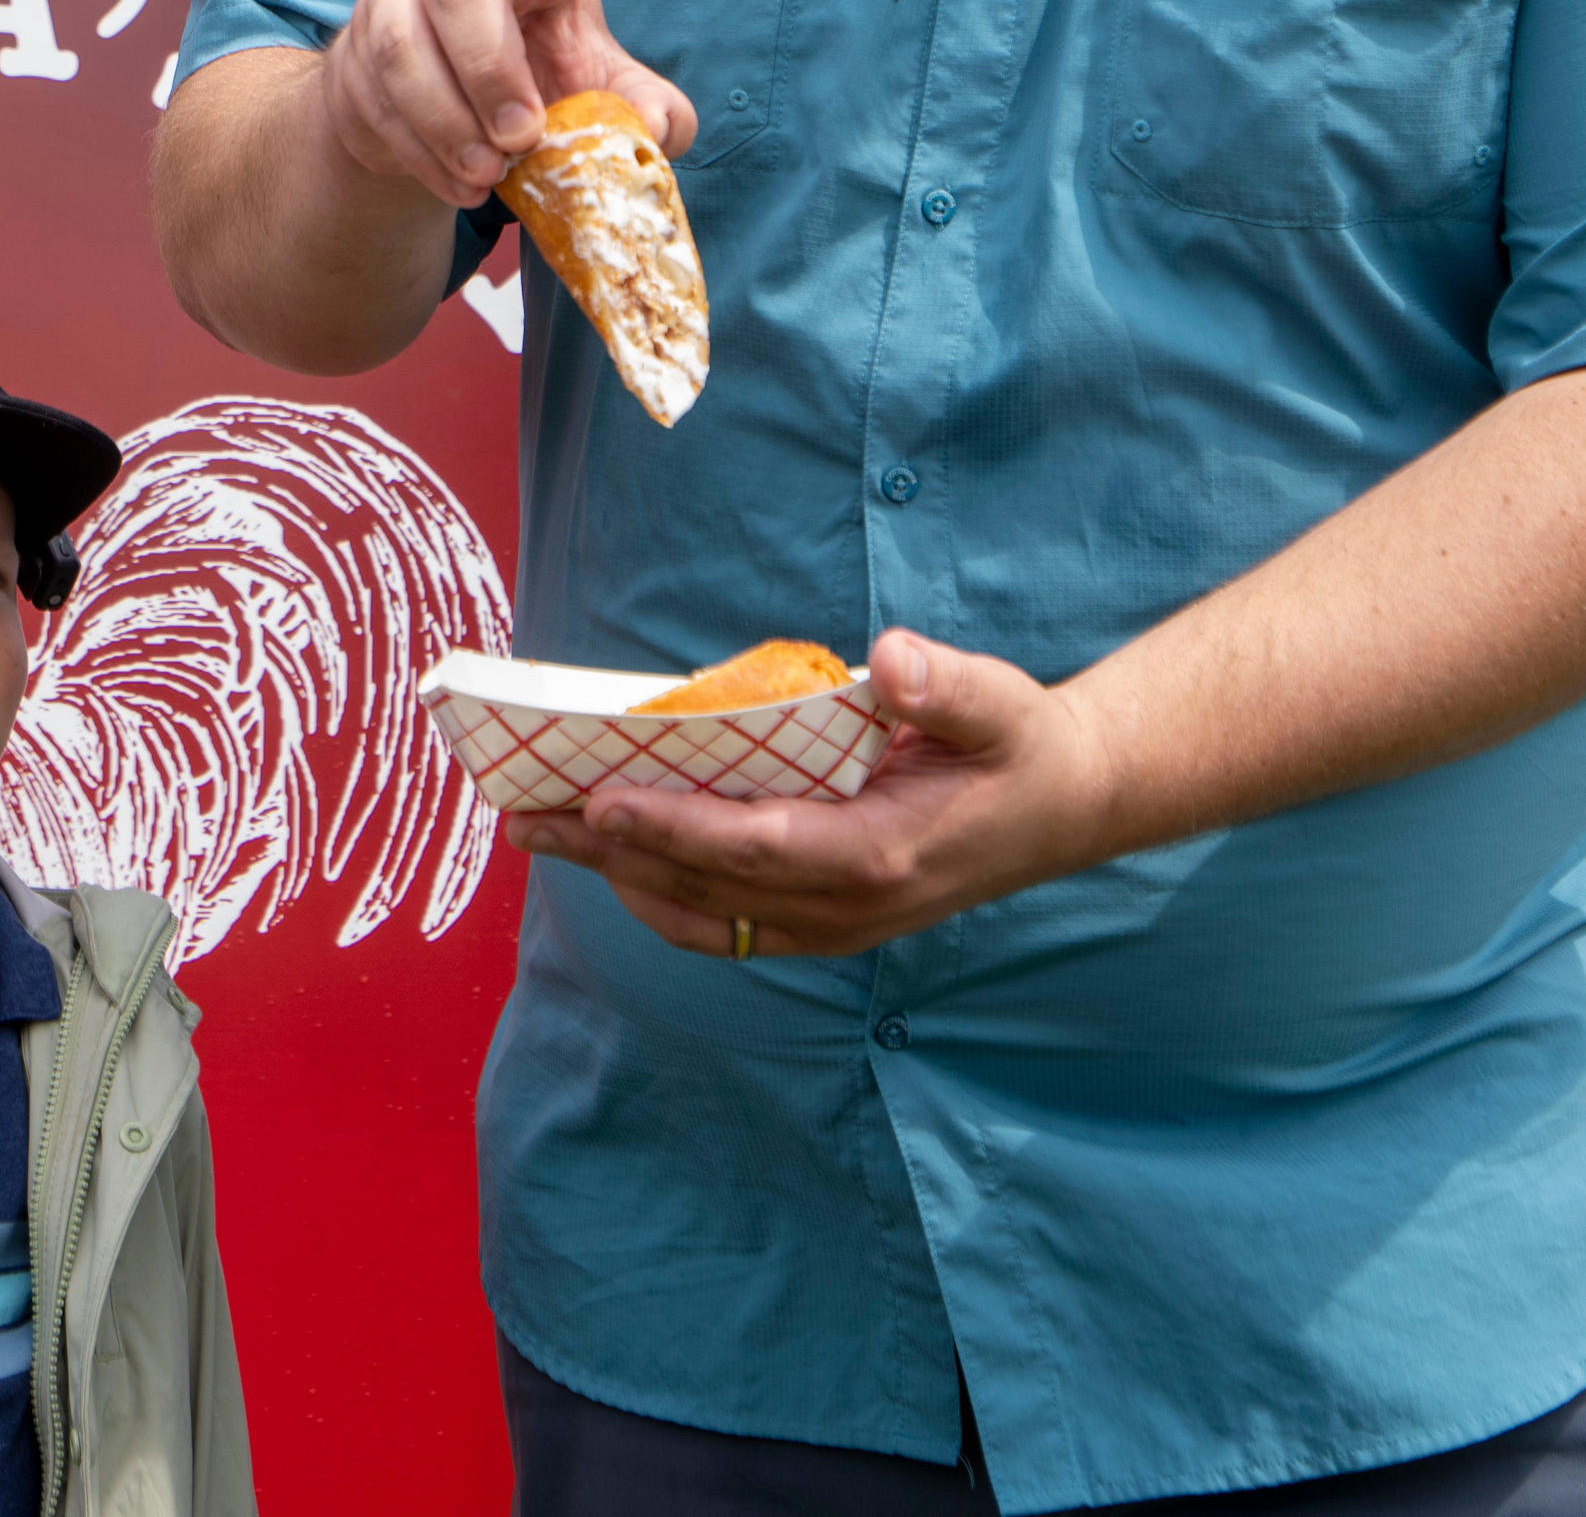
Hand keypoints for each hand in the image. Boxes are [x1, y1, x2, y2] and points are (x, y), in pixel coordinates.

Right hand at [320, 0, 696, 208]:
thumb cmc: (533, 74)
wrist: (436, 106)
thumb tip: (659, 127)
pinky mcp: (353, 49)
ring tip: (489, 174)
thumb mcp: (595, 86)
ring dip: (447, 121)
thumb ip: (641, 105)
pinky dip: (420, 152)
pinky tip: (460, 186)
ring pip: (402, 43)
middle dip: (490, 68)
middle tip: (522, 136)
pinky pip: (376, 97)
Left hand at [500, 631, 1127, 956]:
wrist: (1062, 810)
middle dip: (609, 850)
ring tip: (541, 832)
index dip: (671, 827)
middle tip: (523, 812)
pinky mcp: (822, 923)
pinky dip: (660, 898)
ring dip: (617, 875)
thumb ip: (946, 686)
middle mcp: (846, 907)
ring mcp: (831, 926)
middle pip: (706, 886)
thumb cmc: (1019, 746)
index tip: (599, 799)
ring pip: (702, 915)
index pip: (754, 846)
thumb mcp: (1002, 703)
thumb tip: (892, 657)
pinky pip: (724, 927)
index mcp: (880, 856)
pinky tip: (614, 861)